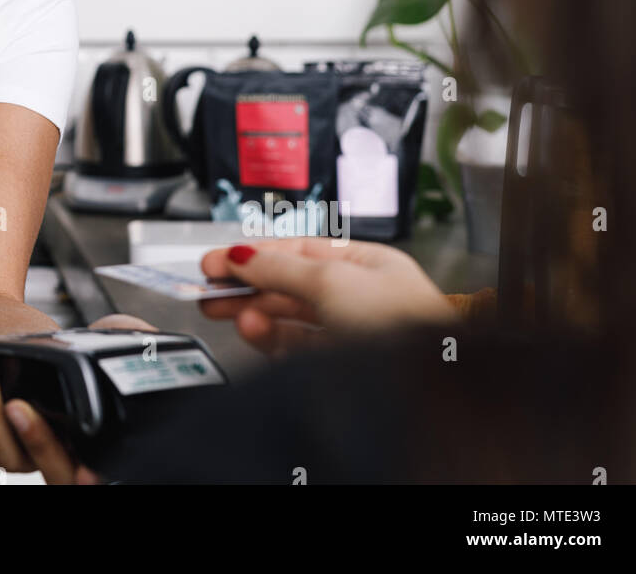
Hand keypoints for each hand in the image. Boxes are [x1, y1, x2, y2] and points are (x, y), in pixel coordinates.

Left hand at [0, 315, 153, 481]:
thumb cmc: (81, 345)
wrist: (36, 340)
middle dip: (35, 441)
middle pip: (51, 470)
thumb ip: (139, 342)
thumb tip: (153, 338)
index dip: (94, 478)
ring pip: (6, 451)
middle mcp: (63, 454)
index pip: (96, 473)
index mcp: (96, 443)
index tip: (90, 473)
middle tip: (19, 407)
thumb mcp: (119, 340)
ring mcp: (26, 445)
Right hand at [198, 237, 455, 356]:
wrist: (428, 386)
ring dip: (253, 311)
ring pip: (288, 317)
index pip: (298, 250)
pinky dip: (270, 338)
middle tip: (207, 288)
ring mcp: (350, 332)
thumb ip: (279, 267)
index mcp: (366, 263)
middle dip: (245, 285)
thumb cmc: (401, 323)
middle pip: (288, 284)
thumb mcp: (330, 279)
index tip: (216, 261)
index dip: (254, 254)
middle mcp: (359, 295)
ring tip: (222, 310)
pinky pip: (295, 347)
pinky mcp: (340, 367)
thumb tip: (240, 256)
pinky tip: (251, 330)